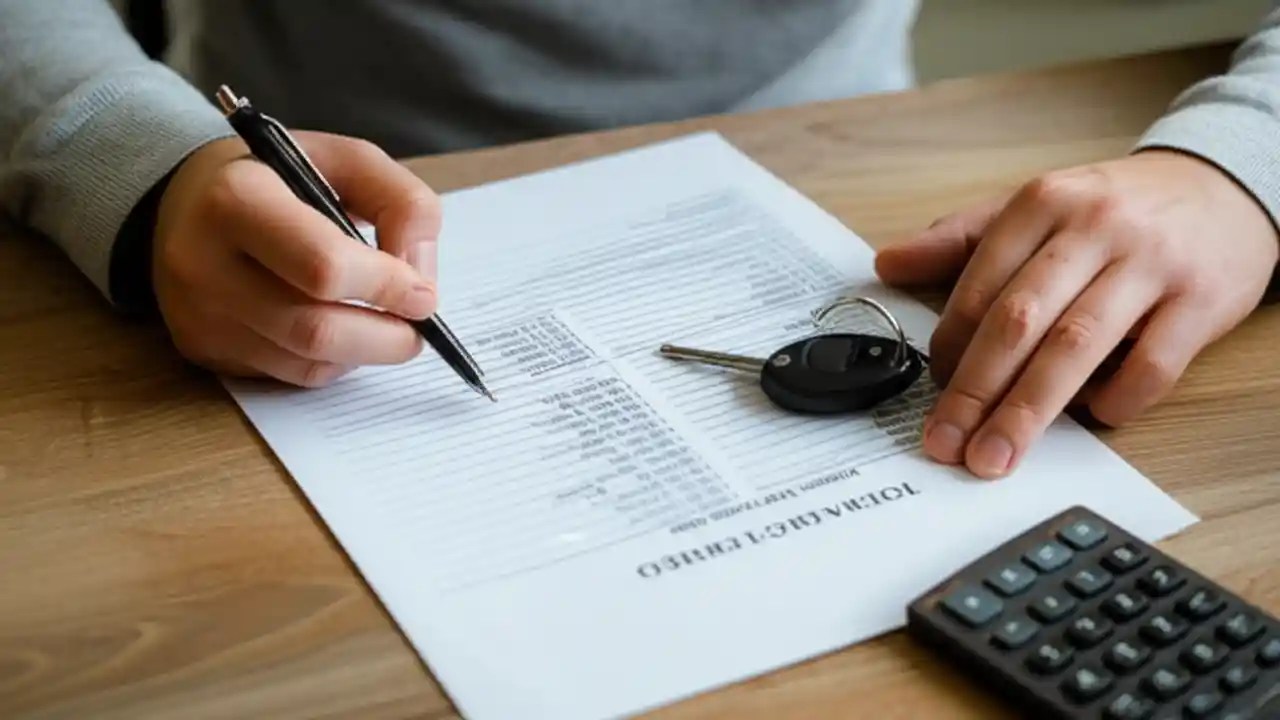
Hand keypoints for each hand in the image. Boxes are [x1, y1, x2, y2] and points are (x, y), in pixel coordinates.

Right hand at [153, 131, 439, 386]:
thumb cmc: (279, 177)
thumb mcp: (346, 160)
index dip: (386, 287)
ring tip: (385, 326)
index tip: (423, 293)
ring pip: (306, 363)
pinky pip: (287, 374)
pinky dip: (331, 361)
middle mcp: (204, 262)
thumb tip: (418, 275)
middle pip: (316, 330)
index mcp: (238, 198)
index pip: (324, 267)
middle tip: (417, 327)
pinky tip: (341, 332)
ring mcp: (199, 314)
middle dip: (386, 337)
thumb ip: (401, 201)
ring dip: (364, 353)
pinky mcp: (203, 348)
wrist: (185, 199)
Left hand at [875, 150, 1277, 477]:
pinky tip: (1094, 416)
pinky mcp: (1202, 299)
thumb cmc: (1115, 210)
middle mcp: (1094, 228)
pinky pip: (1153, 364)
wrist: (1224, 187)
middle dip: (974, 391)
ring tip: (994, 455)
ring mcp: (1151, 264)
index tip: (929, 392)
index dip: (948, 347)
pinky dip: (1117, 399)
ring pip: (1076, 346)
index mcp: (1042, 204)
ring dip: (1027, 410)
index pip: (980, 286)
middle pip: (1019, 321)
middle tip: (945, 443)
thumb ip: (961, 240)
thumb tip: (887, 265)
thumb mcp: (1036, 208)